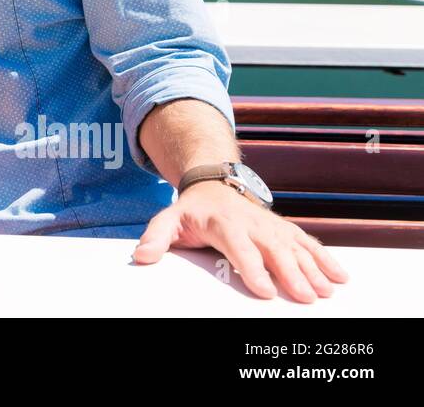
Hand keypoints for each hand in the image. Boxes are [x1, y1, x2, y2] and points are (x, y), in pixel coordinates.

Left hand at [132, 181, 348, 301]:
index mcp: (223, 222)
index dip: (252, 268)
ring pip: (295, 247)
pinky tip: (341, 277)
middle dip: (290, 273)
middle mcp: (252, 223)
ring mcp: (271, 226)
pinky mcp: (285, 229)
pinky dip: (326, 259)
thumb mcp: (168, 219)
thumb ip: (156, 236)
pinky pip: (308, 243)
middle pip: (274, 249)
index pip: (239, 247)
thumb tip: (141, 256)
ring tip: (325, 291)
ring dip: (313, 269)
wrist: (213, 184)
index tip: (265, 290)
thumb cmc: (191, 210)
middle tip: (305, 298)